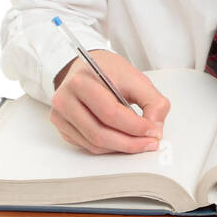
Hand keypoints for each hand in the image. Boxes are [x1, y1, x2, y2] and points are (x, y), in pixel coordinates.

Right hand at [50, 50, 170, 154]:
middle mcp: (65, 99)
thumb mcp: (136, 78)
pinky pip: (88, 146)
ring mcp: (61, 116)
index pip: (110, 112)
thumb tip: (155, 127)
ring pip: (94, 144)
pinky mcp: (63, 127)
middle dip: (130, 143)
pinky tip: (123, 139)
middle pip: (99, 133)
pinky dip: (109, 147)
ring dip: (121, 147)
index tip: (153, 131)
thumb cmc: (108, 71)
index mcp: (81, 82)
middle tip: (150, 143)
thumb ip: (153, 101)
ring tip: (140, 142)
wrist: (87, 68)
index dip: (135, 126)